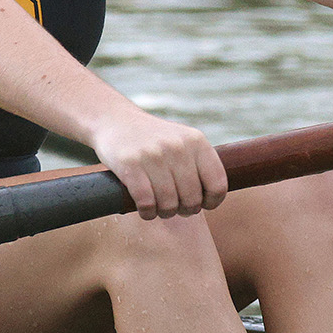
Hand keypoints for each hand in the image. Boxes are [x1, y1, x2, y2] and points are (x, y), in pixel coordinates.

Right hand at [87, 106, 228, 218]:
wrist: (114, 119)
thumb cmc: (153, 139)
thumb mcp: (182, 141)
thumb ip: (199, 164)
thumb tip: (214, 198)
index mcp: (196, 141)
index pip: (218, 184)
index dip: (212, 202)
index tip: (202, 204)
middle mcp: (177, 146)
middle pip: (192, 199)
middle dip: (184, 210)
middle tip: (175, 207)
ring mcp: (153, 155)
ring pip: (169, 204)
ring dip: (164, 213)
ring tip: (159, 208)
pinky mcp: (130, 164)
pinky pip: (146, 203)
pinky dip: (147, 213)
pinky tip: (145, 209)